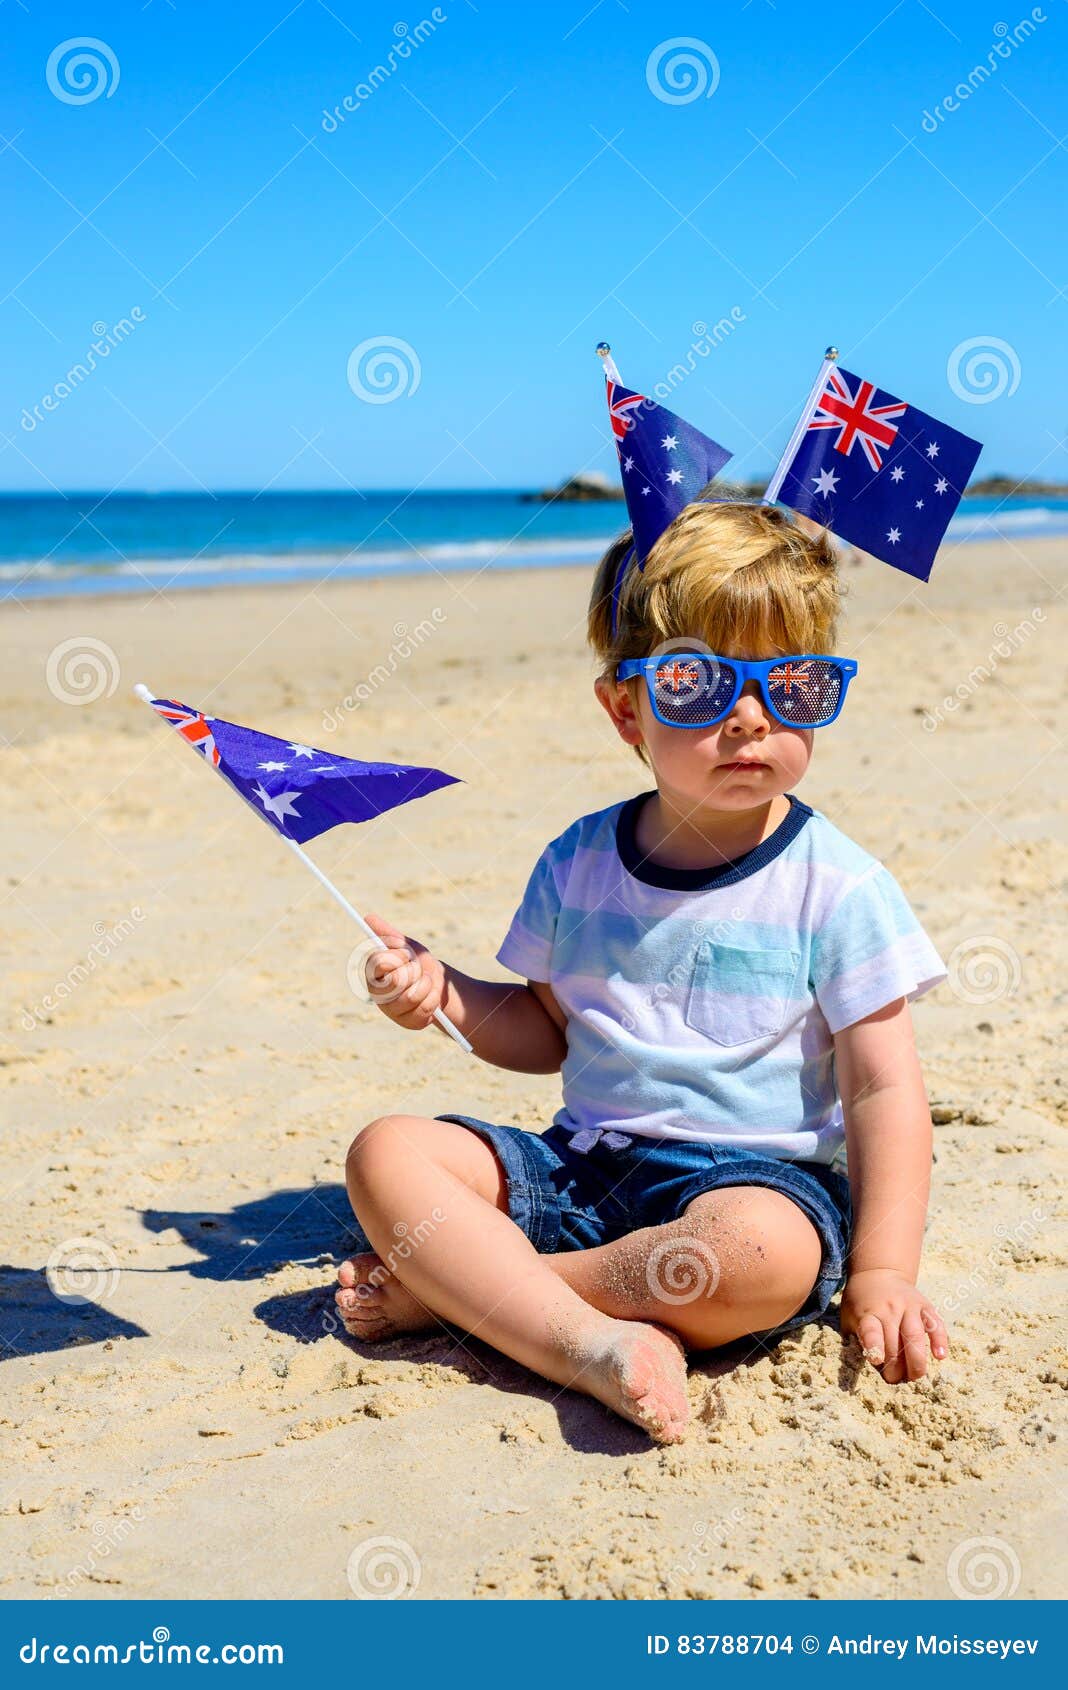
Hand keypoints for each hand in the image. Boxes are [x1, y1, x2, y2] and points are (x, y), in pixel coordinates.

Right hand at [361, 912, 445, 1030]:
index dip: (398, 956)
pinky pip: (425, 1007)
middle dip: (415, 970)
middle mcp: (377, 993)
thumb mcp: (407, 945)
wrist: (438, 983)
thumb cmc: (418, 962)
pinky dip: (433, 998)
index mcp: (373, 972)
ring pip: (412, 994)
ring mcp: (391, 1010)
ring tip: (425, 983)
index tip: (408, 954)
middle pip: (397, 979)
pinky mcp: (407, 1023)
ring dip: (426, 984)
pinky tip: (430, 996)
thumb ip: (388, 934)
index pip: (380, 962)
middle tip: (417, 971)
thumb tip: (368, 918)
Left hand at [840, 1269, 948, 1382]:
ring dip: (917, 1361)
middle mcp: (890, 1308)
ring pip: (916, 1336)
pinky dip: (940, 1340)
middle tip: (894, 1380)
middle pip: (896, 1342)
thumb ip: (854, 1340)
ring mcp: (909, 1306)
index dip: (875, 1346)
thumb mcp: (848, 1317)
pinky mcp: (925, 1306)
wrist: (878, 1273)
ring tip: (914, 1377)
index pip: (871, 1331)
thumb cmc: (860, 1303)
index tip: (877, 1360)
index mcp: (868, 1313)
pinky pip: (935, 1324)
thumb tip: (860, 1369)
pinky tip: (940, 1356)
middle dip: (896, 1367)